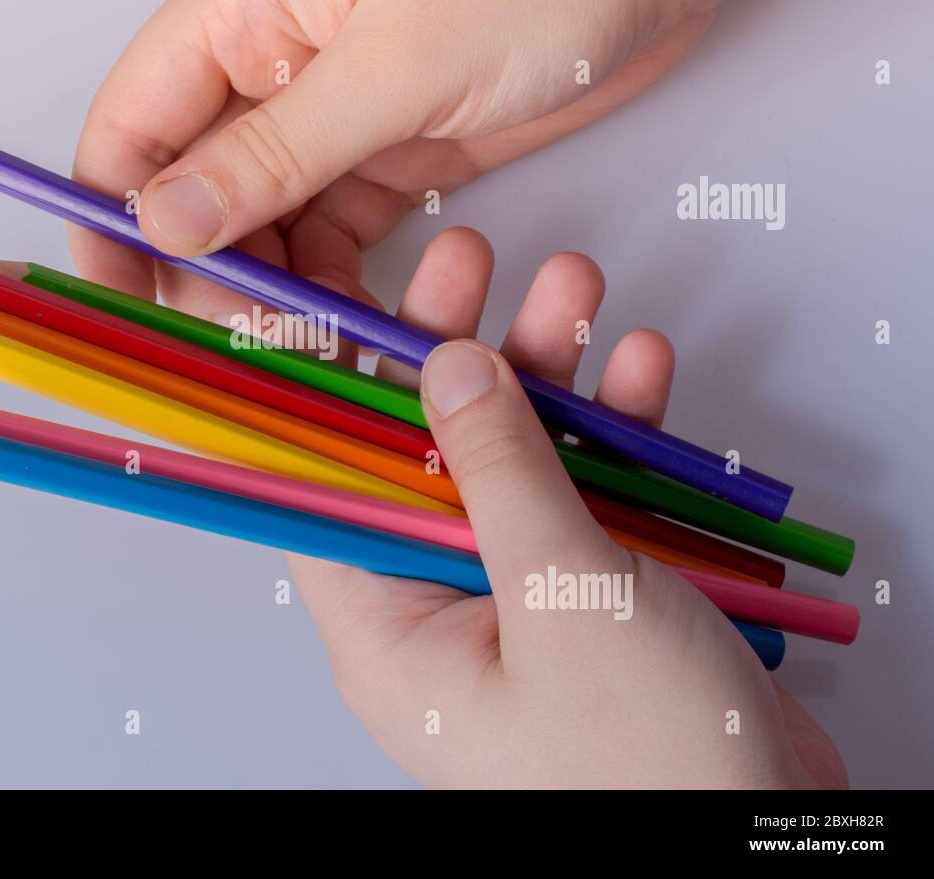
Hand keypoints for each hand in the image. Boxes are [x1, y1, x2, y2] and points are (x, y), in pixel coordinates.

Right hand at [70, 0, 846, 321]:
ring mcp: (331, 114)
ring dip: (270, 292)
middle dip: (202, 272)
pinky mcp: (389, 156)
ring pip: (262, 227)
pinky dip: (333, 285)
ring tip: (299, 345)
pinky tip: (348, 323)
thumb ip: (274, 151)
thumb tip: (163, 221)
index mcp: (243, 9)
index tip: (121, 300)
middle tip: (237, 341)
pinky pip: (333, 237)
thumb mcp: (393, 64)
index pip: (132, 127)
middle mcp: (271, 64)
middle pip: (191, 191)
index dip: (111, 219)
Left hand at [288, 232, 846, 787]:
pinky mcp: (589, 594)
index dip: (325, 395)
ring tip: (571, 289)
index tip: (337, 309)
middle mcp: (438, 614)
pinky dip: (613, 435)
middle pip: (424, 459)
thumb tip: (446, 366)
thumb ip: (502, 473)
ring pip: (512, 463)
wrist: (765, 845)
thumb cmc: (648, 764)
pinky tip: (632, 370)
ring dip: (547, 377)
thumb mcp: (562, 596)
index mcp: (388, 634)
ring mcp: (517, 600)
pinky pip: (584, 496)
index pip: (321, 492)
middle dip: (458, 358)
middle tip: (470, 266)